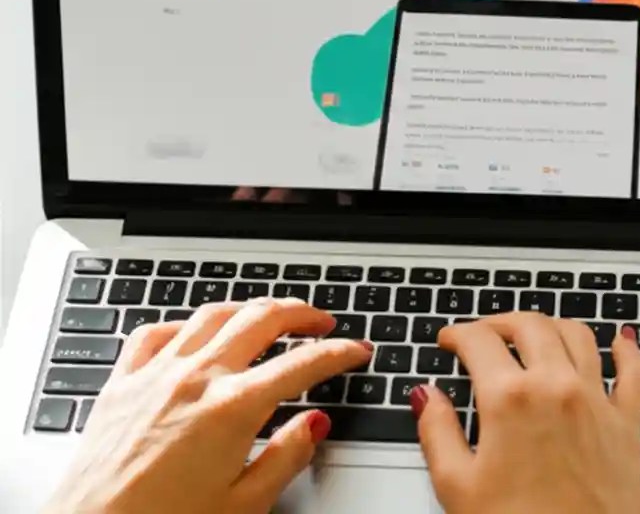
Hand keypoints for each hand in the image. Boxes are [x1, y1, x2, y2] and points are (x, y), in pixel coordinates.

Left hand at [43, 299, 372, 513]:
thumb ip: (287, 457)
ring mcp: (154, 375)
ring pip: (212, 314)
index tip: (356, 351)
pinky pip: (156, 332)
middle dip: (301, 313)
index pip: (304, 363)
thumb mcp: (244, 505)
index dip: (340, 353)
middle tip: (322, 321)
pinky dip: (185, 324)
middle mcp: (196, 379)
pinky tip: (194, 331)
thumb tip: (314, 424)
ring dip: (249, 308)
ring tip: (269, 314)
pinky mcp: (120, 384)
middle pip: (261, 319)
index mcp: (234, 408)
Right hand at [415, 313, 639, 513]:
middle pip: (529, 325)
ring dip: (551, 326)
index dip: (458, 333)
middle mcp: (556, 387)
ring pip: (577, 334)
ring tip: (534, 334)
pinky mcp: (626, 422)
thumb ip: (437, 431)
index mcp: (510, 399)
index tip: (450, 339)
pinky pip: (632, 371)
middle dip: (501, 322)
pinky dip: (625, 350)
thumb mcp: (457, 486)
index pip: (479, 340)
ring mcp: (596, 401)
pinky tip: (618, 341)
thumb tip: (426, 396)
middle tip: (485, 334)